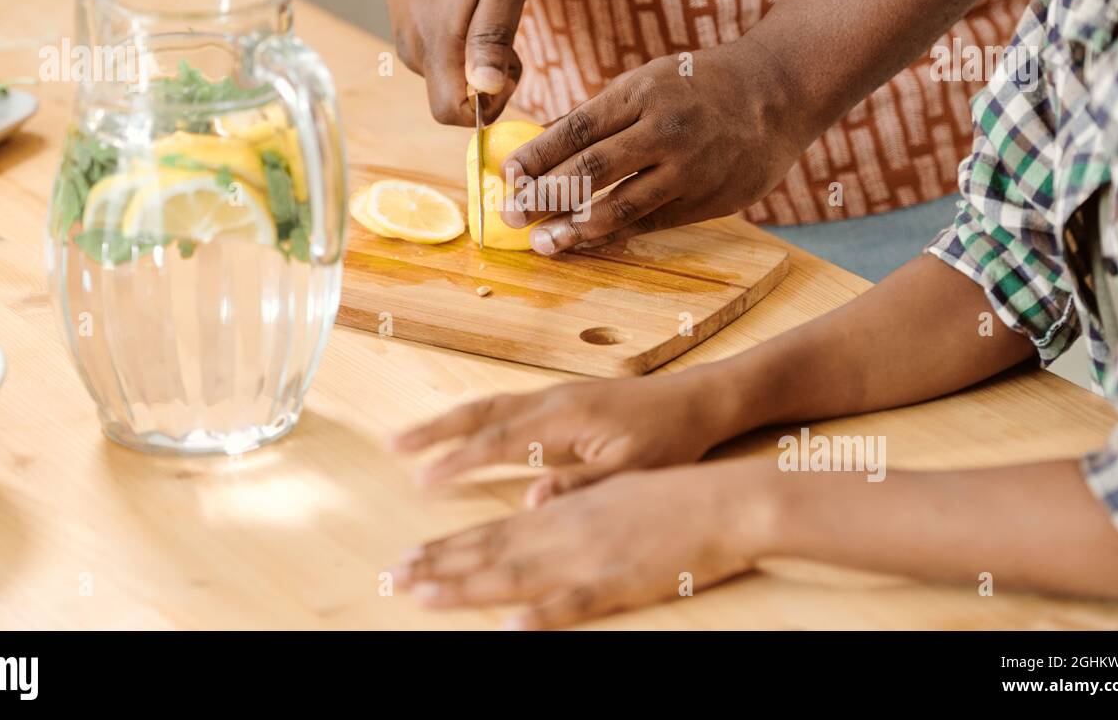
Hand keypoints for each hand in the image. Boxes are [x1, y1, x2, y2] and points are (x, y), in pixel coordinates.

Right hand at [386, 0, 533, 124]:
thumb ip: (493, 38)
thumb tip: (486, 89)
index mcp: (439, 44)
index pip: (451, 112)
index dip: (486, 106)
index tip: (507, 69)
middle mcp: (416, 51)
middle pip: (452, 101)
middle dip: (487, 87)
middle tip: (508, 40)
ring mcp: (408, 41)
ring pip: (448, 79)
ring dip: (477, 64)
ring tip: (491, 16)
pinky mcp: (407, 31)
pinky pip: (439, 59)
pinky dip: (462, 49)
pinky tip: (472, 11)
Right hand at [390, 365, 741, 505]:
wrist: (697, 401)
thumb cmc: (669, 439)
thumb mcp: (632, 470)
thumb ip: (581, 485)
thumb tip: (531, 500)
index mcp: (565, 419)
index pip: (498, 440)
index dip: (458, 460)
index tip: (422, 478)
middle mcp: (552, 400)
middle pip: (481, 412)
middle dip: (434, 429)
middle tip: (393, 444)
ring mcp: (555, 396)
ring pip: (489, 406)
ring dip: (448, 421)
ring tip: (410, 438)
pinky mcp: (561, 399)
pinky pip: (506, 407)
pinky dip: (475, 418)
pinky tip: (463, 431)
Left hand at [393, 460, 776, 628]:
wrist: (724, 502)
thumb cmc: (671, 494)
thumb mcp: (612, 489)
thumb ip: (571, 502)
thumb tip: (533, 505)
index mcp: (563, 510)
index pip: (492, 532)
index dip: (447, 548)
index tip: (407, 558)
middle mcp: (566, 531)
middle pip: (490, 552)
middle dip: (438, 566)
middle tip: (392, 578)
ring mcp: (590, 559)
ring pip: (516, 575)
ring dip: (466, 586)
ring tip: (422, 597)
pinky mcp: (621, 585)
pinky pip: (575, 605)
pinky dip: (541, 617)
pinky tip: (510, 628)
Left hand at [499, 39, 806, 253]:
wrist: (777, 93)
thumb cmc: (698, 85)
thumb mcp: (648, 81)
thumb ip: (601, 117)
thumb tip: (542, 151)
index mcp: (641, 93)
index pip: (576, 129)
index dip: (537, 157)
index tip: (507, 177)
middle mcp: (664, 130)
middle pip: (590, 170)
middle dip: (543, 196)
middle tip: (510, 216)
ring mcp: (687, 169)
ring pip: (620, 207)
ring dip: (573, 228)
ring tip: (542, 242)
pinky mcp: (706, 200)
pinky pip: (649, 224)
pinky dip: (613, 235)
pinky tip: (584, 242)